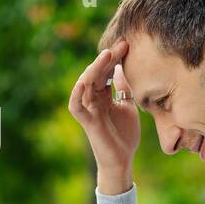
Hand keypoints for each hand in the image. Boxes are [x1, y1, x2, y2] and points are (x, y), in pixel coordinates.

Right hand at [68, 39, 139, 192]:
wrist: (123, 159)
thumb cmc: (125, 135)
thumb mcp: (128, 107)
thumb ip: (124, 89)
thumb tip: (122, 69)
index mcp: (104, 95)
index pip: (107, 71)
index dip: (115, 58)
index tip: (127, 44)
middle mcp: (93, 99)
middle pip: (97, 74)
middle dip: (108, 59)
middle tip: (121, 45)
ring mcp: (88, 109)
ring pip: (85, 84)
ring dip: (95, 69)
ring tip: (106, 56)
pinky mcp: (86, 121)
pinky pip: (76, 105)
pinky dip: (78, 92)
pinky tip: (86, 80)